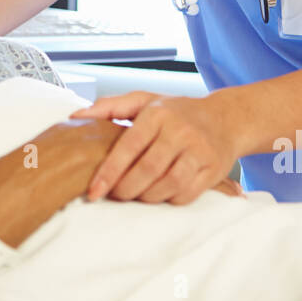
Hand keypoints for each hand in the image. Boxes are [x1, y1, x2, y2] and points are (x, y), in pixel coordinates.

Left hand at [69, 92, 240, 204]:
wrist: (225, 119)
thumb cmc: (177, 112)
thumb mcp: (144, 100)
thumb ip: (110, 106)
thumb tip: (76, 116)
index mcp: (158, 114)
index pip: (127, 147)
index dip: (108, 173)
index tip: (93, 191)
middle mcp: (180, 131)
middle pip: (146, 170)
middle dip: (125, 189)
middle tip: (115, 195)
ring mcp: (198, 151)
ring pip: (167, 185)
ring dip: (146, 197)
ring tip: (136, 194)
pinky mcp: (213, 169)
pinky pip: (186, 194)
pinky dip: (168, 199)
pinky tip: (160, 193)